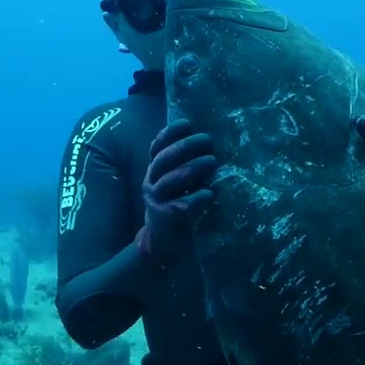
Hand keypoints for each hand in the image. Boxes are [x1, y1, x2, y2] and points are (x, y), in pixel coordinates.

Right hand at [137, 119, 216, 258]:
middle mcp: (151, 182)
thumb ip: (186, 162)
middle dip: (185, 147)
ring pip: (169, 181)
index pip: (157, 146)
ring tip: (213, 161)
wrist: (164, 241)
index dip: (170, 133)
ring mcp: (155, 201)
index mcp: (154, 169)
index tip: (187, 124)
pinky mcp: (165, 219)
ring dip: (192, 169)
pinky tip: (210, 194)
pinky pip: (179, 207)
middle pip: (164, 160)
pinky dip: (196, 199)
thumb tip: (210, 140)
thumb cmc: (177, 202)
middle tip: (208, 140)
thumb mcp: (177, 180)